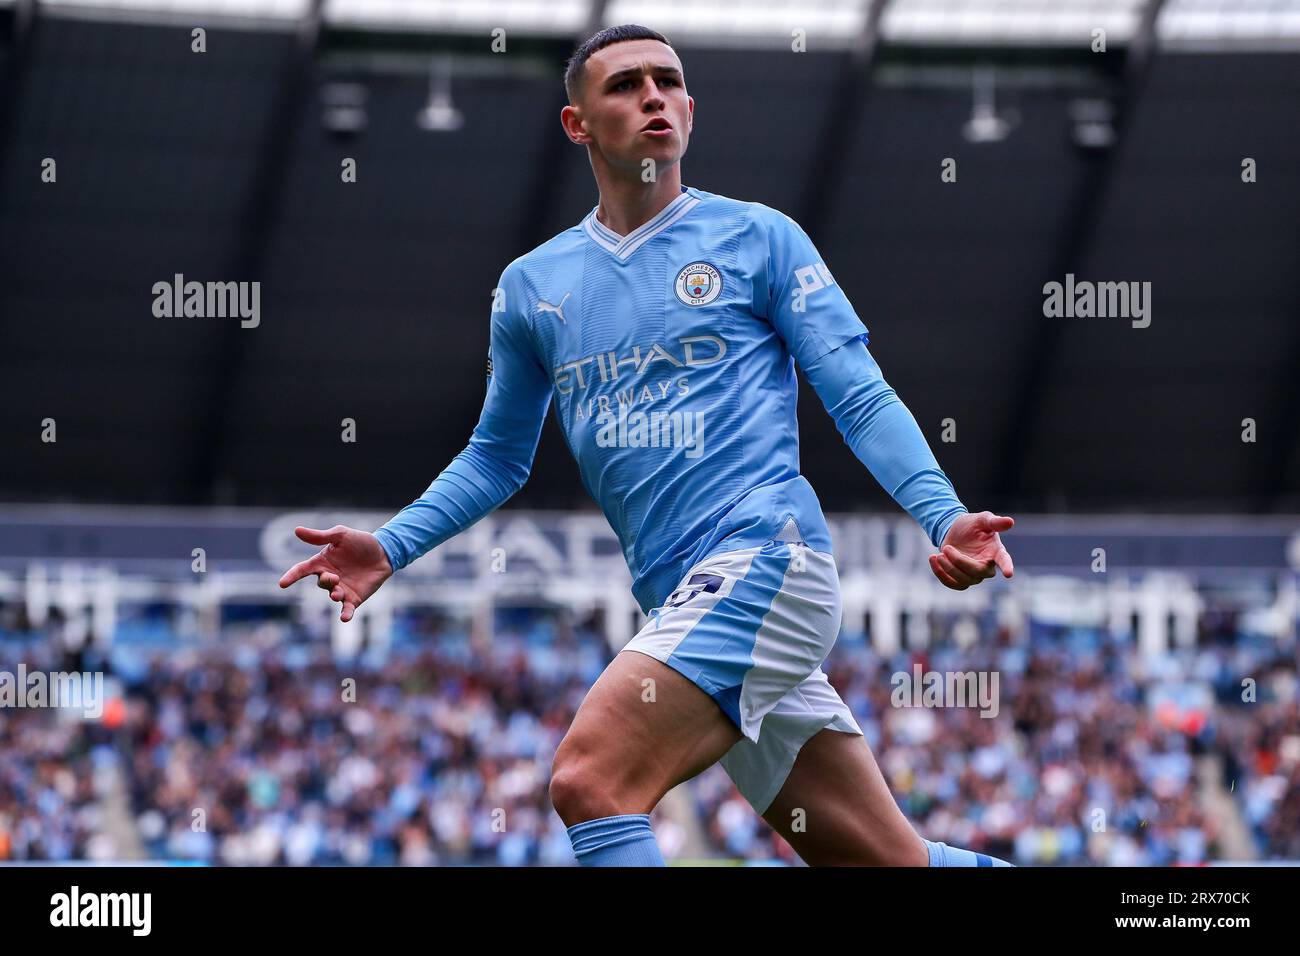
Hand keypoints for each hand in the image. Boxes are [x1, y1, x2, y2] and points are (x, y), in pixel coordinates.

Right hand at [278, 525, 392, 621]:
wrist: (384, 552)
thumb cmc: (361, 542)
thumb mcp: (341, 535)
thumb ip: (320, 536)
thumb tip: (296, 530)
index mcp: (322, 562)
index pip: (302, 570)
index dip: (292, 576)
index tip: (282, 583)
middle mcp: (329, 577)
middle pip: (321, 582)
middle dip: (325, 581)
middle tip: (333, 577)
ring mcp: (342, 589)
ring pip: (333, 595)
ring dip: (334, 595)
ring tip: (338, 593)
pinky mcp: (354, 598)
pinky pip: (347, 609)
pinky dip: (345, 614)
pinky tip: (344, 618)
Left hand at [928, 511, 1014, 590]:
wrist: (954, 530)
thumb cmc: (972, 525)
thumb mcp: (982, 519)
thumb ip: (994, 522)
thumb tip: (1010, 521)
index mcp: (996, 551)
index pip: (1004, 560)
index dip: (1007, 566)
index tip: (1009, 574)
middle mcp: (987, 566)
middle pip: (977, 572)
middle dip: (959, 561)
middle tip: (946, 548)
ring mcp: (974, 575)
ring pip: (964, 580)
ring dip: (948, 568)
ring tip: (939, 554)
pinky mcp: (961, 579)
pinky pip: (952, 584)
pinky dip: (940, 574)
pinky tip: (933, 559)